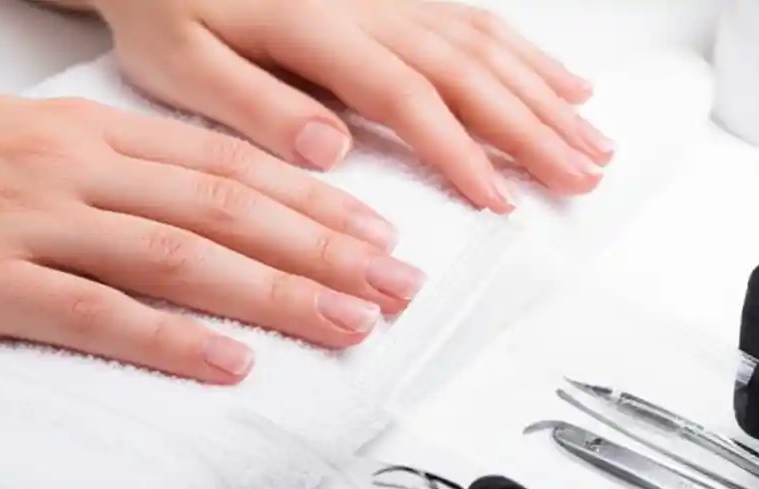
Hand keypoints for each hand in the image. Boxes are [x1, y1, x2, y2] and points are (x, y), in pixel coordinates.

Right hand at [0, 92, 421, 382]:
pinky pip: (95, 314)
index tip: (379, 232)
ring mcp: (33, 223)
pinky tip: (232, 364)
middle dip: (324, 249)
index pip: (229, 164)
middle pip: (228, 209)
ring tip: (350, 323)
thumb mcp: (29, 135)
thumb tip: (205, 192)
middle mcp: (78, 169)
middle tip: (399, 286)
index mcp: (92, 132)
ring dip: (276, 293)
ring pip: (181, 258)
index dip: (314, 200)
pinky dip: (171, 340)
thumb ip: (119, 162)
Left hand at [77, 0, 610, 211]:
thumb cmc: (166, 6)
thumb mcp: (182, 63)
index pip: (407, 96)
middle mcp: (368, 8)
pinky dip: (527, 55)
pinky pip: (476, 21)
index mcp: (318, 29)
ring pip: (486, 46)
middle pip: (469, 71)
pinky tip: (562, 83)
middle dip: (533, 130)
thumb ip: (256, 104)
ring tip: (592, 142)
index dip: (459, 151)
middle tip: (581, 177)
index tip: (499, 200)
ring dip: (545, 97)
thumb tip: (328, 148)